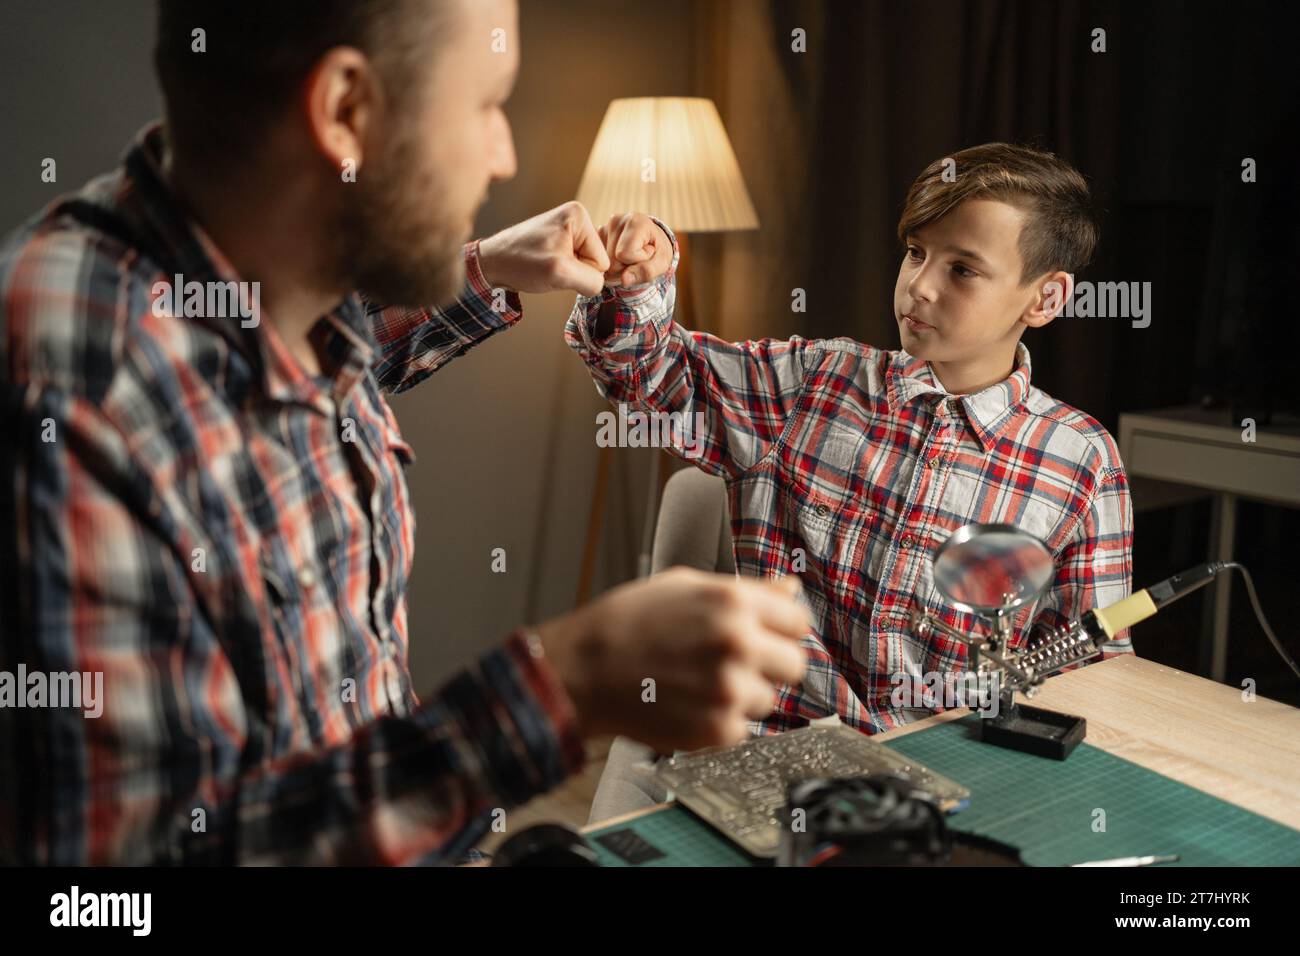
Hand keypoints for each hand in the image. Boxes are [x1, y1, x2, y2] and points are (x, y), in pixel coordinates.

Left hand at [477, 201, 610, 296]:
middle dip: (574, 271)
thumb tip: (598, 284)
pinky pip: (572, 266)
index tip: (557, 266)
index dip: (581, 271)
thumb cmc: (519, 263)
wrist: (491, 263)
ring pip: (584, 267)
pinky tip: (543, 266)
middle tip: (550, 268)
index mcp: (580, 216)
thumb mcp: (560, 272)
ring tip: (545, 267)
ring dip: (566, 274)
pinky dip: (560, 273)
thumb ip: (591, 280)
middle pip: (594, 262)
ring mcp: (567, 230)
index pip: (602, 260)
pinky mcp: (559, 242)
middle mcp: (576, 218)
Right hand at [536, 569, 809, 751]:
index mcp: (733, 602)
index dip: (779, 628)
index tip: (763, 635)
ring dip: (744, 696)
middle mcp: (738, 644)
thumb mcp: (685, 585)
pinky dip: (721, 722)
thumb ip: (747, 589)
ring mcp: (729, 690)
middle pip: (795, 665)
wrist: (582, 671)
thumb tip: (790, 590)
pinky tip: (689, 704)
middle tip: (733, 663)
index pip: (798, 621)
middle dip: (769, 665)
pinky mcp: (717, 729)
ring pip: (768, 700)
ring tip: (700, 684)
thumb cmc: (627, 622)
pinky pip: (742, 729)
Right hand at [598, 212, 673, 286]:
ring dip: (617, 266)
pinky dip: (609, 263)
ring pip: (603, 263)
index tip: (647, 252)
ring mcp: (603, 227)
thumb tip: (624, 280)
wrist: (651, 239)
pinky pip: (597, 261)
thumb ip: (647, 271)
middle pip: (612, 262)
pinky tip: (618, 255)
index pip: (625, 255)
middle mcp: (616, 221)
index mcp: (636, 222)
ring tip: (629, 256)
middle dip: (625, 267)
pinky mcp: (596, 236)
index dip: (637, 261)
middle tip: (637, 257)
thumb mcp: (662, 262)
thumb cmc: (658, 250)